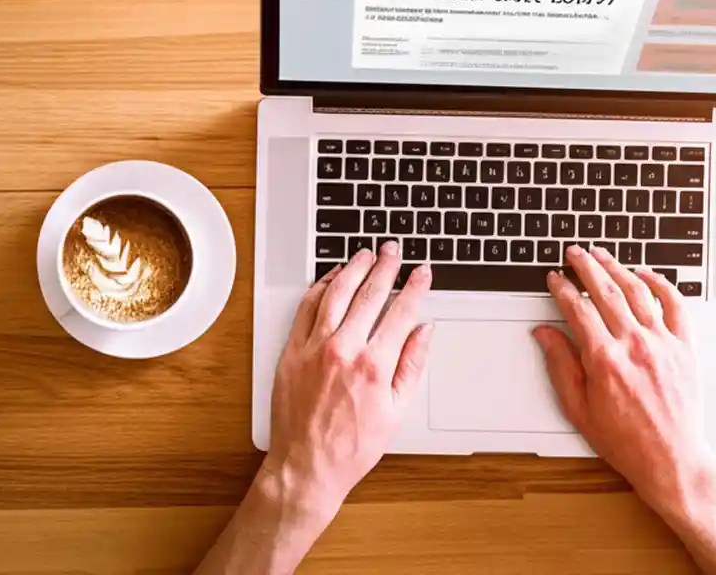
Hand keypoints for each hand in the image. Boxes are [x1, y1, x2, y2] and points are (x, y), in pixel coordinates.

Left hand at [263, 241, 433, 522]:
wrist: (307, 466)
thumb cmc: (352, 446)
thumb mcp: (397, 410)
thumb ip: (412, 364)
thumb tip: (424, 332)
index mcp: (374, 365)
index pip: (401, 312)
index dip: (415, 287)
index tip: (422, 272)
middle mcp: (343, 350)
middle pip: (369, 294)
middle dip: (385, 267)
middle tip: (393, 251)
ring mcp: (313, 349)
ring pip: (335, 294)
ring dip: (352, 269)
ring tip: (365, 254)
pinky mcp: (291, 352)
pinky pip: (306, 309)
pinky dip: (320, 288)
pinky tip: (331, 278)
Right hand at [532, 245, 715, 508]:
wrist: (670, 458)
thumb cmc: (625, 440)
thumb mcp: (579, 409)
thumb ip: (560, 366)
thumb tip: (545, 334)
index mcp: (604, 360)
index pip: (577, 309)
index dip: (562, 289)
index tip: (555, 278)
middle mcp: (634, 345)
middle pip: (605, 291)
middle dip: (586, 266)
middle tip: (574, 253)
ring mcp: (663, 343)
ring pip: (637, 291)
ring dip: (617, 268)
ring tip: (602, 255)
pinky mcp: (685, 347)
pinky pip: (674, 304)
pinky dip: (660, 284)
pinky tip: (647, 274)